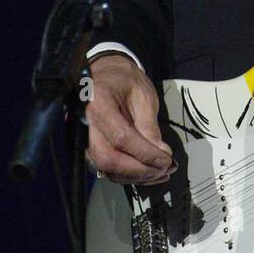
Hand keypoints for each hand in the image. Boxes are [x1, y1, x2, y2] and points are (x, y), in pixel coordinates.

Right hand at [85, 54, 174, 185]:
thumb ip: (150, 126)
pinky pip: (108, 169)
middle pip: (108, 160)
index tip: (167, 159)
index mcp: (99, 104)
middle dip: (139, 170)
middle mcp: (87, 125)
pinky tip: (151, 172)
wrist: (107, 76)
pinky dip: (130, 176)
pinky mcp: (92, 149)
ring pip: (107, 169)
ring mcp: (86, 140)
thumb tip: (161, 154)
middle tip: (165, 169)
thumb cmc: (125, 81)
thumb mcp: (143, 96)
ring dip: (137, 177)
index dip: (145, 153)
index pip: (121, 137)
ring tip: (163, 172)